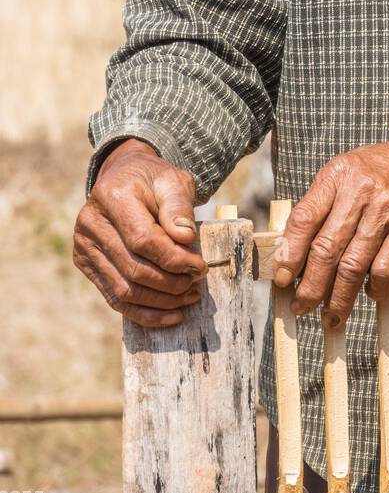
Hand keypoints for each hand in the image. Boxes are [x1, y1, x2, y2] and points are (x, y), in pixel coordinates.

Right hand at [73, 138, 207, 327]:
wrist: (124, 178)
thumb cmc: (153, 180)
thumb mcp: (173, 181)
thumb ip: (179, 207)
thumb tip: (185, 239)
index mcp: (111, 197)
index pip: (143, 240)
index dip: (174, 258)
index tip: (200, 266)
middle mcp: (90, 224)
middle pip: (134, 268)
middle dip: (171, 283)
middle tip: (197, 284)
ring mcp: (84, 247)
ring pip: (124, 290)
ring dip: (161, 301)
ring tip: (189, 297)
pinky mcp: (86, 265)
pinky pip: (115, 298)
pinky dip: (144, 313)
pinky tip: (171, 315)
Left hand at [272, 115, 388, 326]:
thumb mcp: (357, 168)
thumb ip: (331, 199)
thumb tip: (300, 243)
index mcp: (338, 174)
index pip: (302, 218)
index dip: (288, 253)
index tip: (281, 278)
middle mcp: (358, 191)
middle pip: (324, 249)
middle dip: (309, 287)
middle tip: (300, 308)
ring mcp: (385, 209)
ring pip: (352, 265)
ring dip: (339, 299)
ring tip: (331, 318)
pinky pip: (385, 267)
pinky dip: (376, 288)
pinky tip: (372, 296)